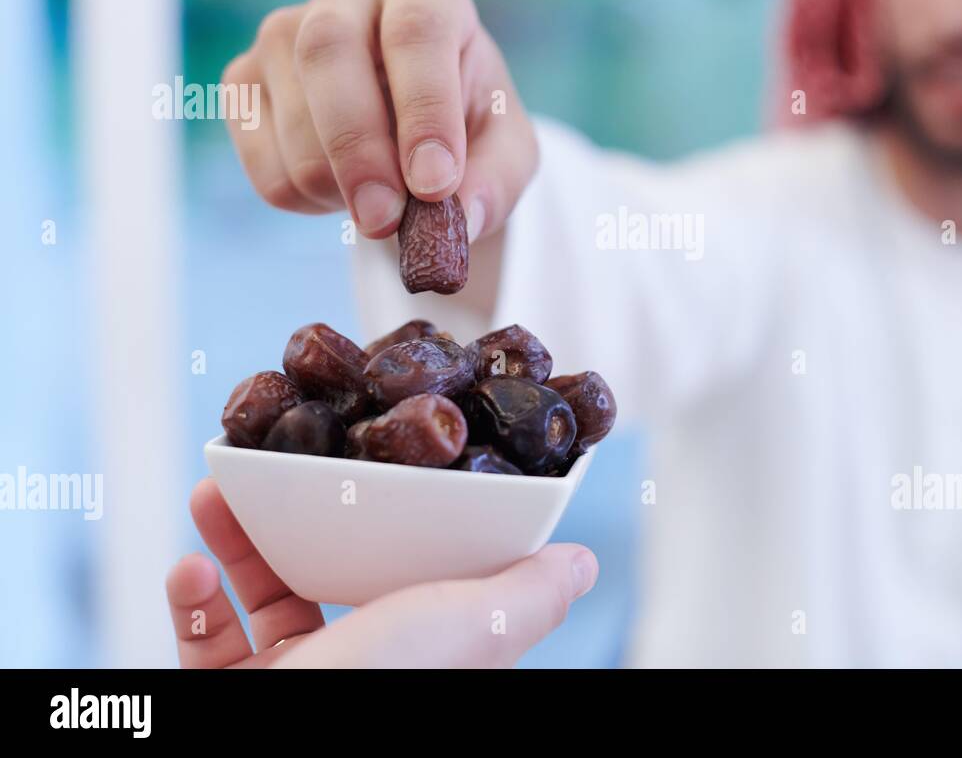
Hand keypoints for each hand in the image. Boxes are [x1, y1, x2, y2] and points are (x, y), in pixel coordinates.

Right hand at [165, 478, 597, 667]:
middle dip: (293, 516)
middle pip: (328, 572)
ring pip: (259, 598)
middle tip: (265, 468)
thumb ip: (527, 596)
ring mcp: (294, 678)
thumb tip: (582, 561)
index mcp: (422, 644)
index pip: (418, 570)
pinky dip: (190, 603)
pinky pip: (205, 642)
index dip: (395, 515)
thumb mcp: (470, 628)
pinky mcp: (237, 693)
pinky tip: (189, 571)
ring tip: (212, 497)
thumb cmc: (377, 685)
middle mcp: (360, 661)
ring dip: (232, 543)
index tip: (365, 458)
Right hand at [222, 0, 537, 243]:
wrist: (415, 129)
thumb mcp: (506, 151)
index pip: (417, 32)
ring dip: (338, 188)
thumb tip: (459, 218)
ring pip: (290, 116)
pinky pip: (262, 162)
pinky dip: (307, 200)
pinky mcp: (244, 82)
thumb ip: (495, 179)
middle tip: (385, 220)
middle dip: (356, 149)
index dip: (425, 110)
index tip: (435, 184)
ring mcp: (282, 32)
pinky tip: (343, 190)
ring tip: (385, 202)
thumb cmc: (468, 126)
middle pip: (328, 52)